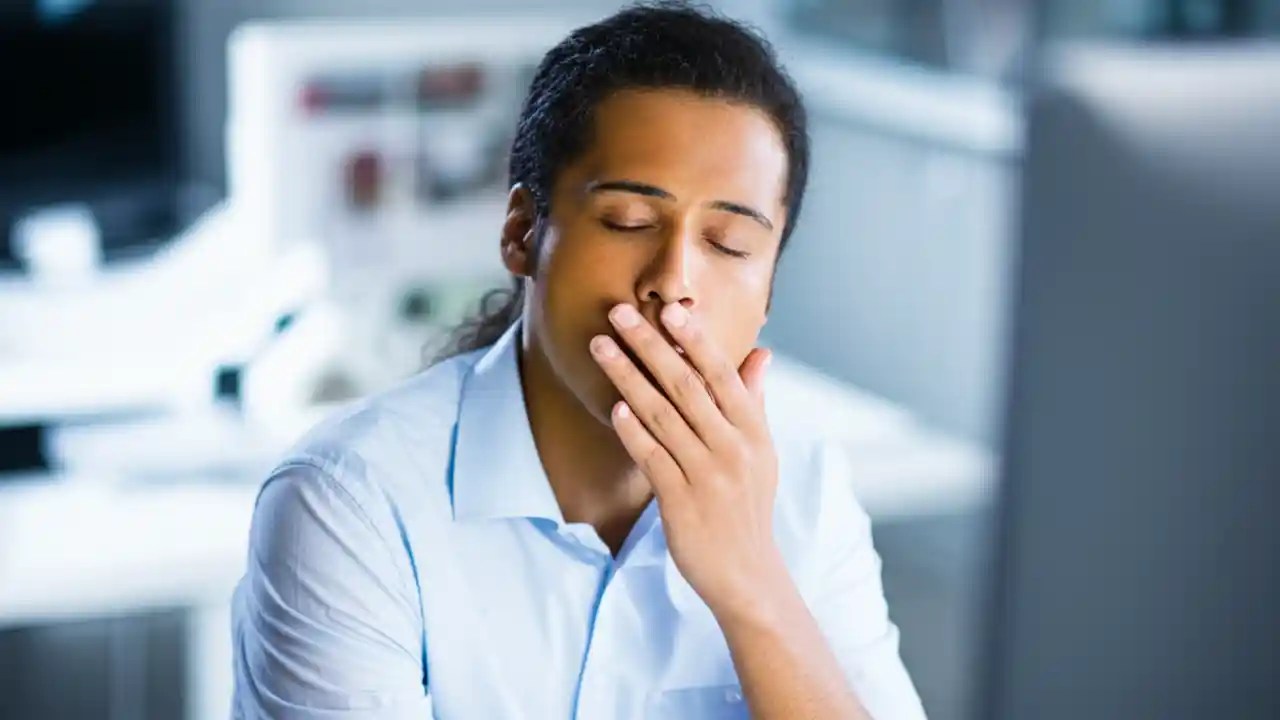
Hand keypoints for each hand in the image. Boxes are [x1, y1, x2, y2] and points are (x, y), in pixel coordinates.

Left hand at [590, 302, 785, 617]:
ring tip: (600, 347)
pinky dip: (632, 430)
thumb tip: (761, 354)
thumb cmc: (748, 506)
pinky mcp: (680, 502)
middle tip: (620, 313)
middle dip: (650, 345)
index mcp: (753, 431)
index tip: (671, 309)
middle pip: (685, 386)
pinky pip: (652, 458)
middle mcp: (732, 448)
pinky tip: (614, 406)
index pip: (722, 374)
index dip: (695, 340)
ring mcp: (706, 475)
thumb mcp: (762, 452)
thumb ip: (754, 401)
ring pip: (661, 415)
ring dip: (628, 377)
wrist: (746, 573)